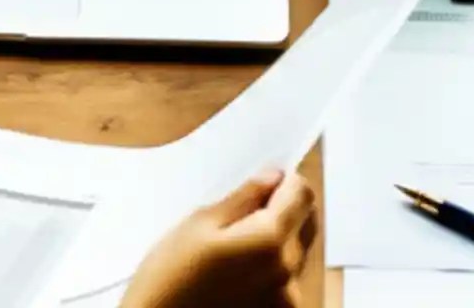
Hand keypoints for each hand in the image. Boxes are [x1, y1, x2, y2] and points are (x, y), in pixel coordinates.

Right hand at [121, 170, 317, 307]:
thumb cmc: (168, 280)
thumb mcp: (199, 224)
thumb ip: (244, 198)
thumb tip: (272, 177)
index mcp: (269, 240)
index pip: (303, 195)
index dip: (286, 181)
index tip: (268, 182)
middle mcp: (287, 270)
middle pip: (306, 223)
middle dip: (286, 210)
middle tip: (248, 214)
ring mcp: (286, 299)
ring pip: (297, 251)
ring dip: (280, 241)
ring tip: (237, 249)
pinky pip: (287, 280)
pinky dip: (273, 269)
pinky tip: (239, 273)